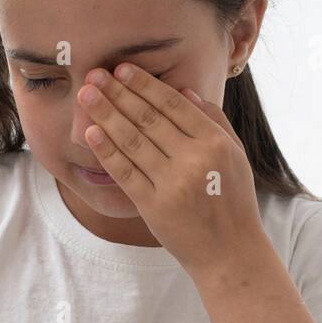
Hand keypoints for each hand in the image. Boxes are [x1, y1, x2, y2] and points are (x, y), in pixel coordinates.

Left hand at [78, 63, 265, 276]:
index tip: (122, 68)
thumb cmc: (232, 201)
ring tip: (86, 95)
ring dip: (105, 114)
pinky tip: (90, 132)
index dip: (144, 85)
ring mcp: (172, 183)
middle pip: (148, 118)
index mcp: (215, 143)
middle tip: (94, 74)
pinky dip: (106, 151)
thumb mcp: (235, 156)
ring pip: (132, 141)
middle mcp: (193, 159)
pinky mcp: (153, 206)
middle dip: (118, 93)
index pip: (173, 105)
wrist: (229, 253)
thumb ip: (213, 121)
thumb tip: (184, 90)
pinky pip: (125, 172)